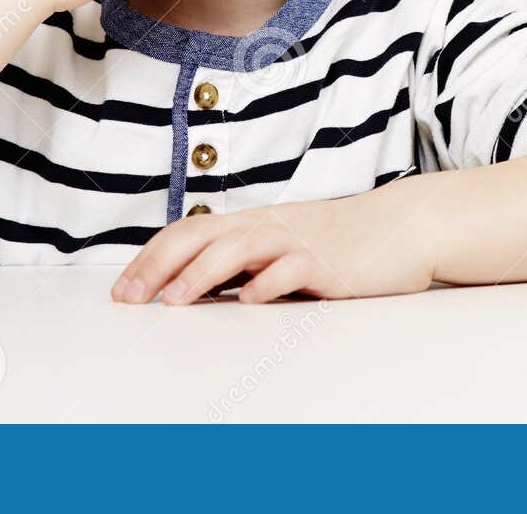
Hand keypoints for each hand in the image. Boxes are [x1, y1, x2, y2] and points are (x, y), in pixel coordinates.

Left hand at [110, 193, 437, 305]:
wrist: (403, 228)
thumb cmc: (341, 244)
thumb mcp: (284, 248)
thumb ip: (244, 265)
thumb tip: (194, 291)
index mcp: (252, 224)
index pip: (189, 231)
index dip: (151, 257)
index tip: (123, 290)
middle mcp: (268, 228)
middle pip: (202, 235)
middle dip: (160, 265)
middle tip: (131, 297)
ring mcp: (297, 242)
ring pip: (239, 248)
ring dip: (201, 274)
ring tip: (174, 301)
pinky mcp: (327, 262)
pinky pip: (292, 269)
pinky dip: (268, 284)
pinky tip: (249, 301)